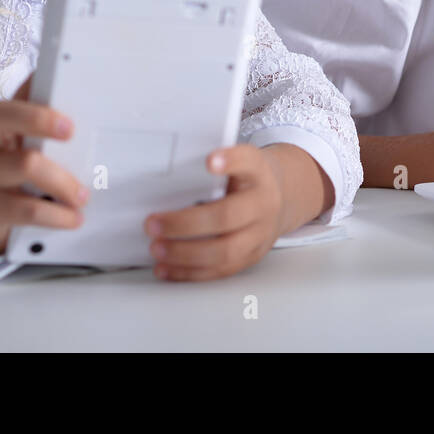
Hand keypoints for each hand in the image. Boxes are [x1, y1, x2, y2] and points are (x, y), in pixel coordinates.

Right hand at [0, 74, 87, 255]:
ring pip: (25, 164)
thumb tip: (93, 103)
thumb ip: (45, 127)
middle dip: (42, 118)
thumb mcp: (21, 145)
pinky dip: (57, 215)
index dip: (34, 88)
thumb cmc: (10, 171)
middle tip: (73, 132)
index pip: (13, 92)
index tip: (64, 97)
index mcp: (0, 122)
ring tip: (84, 196)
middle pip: (5, 117)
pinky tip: (74, 219)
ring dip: (63, 180)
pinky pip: (26, 209)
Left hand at [144, 144, 284, 281]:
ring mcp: (260, 234)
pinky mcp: (251, 257)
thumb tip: (164, 177)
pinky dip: (190, 272)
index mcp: (258, 172)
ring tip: (157, 248)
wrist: (280, 198)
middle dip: (185, 224)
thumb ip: (212, 168)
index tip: (209, 161)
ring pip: (225, 251)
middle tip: (153, 224)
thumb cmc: (248, 179)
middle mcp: (263, 203)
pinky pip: (220, 270)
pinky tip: (167, 267)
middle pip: (227, 217)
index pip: (248, 162)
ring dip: (185, 253)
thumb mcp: (239, 163)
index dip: (231, 161)